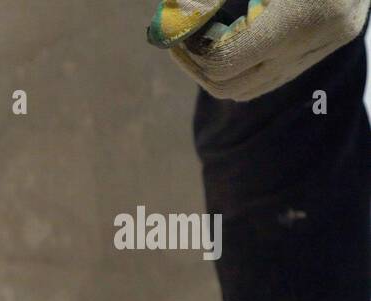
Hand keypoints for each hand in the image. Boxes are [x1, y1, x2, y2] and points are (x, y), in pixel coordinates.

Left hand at [148, 0, 369, 99]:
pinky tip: (227, 36)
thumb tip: (169, 19)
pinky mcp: (326, 46)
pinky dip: (241, 65)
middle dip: (196, 63)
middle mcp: (317, 40)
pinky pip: (271, 77)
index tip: (176, 24)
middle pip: (230, 85)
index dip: (190, 47)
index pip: (224, 62)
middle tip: (180, 34)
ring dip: (215, 68)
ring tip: (201, 35)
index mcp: (302, 16)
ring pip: (249, 88)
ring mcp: (324, 48)